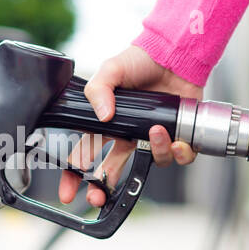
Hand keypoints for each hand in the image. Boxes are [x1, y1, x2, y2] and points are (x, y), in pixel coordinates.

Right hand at [58, 46, 204, 206]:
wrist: (174, 53)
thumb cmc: (140, 60)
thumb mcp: (111, 69)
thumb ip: (98, 90)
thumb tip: (102, 115)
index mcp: (109, 123)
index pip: (86, 152)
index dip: (75, 174)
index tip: (68, 192)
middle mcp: (130, 134)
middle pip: (113, 170)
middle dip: (103, 187)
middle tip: (99, 196)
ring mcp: (153, 137)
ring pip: (152, 161)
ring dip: (155, 151)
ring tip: (156, 131)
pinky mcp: (178, 135)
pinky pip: (179, 157)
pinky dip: (179, 153)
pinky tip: (178, 140)